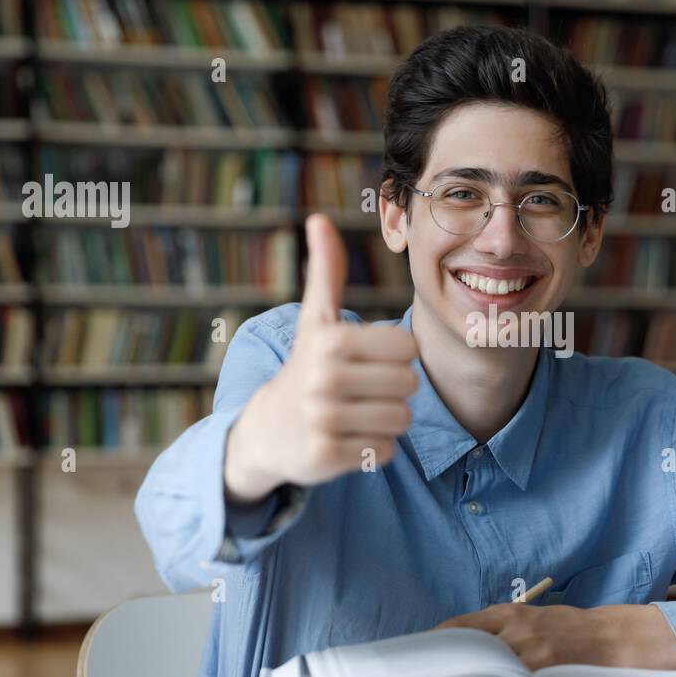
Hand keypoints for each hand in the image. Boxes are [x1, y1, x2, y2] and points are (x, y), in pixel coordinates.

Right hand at [224, 213, 418, 501]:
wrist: (265, 432)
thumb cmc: (304, 367)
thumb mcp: (315, 321)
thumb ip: (326, 272)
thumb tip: (319, 219)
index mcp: (332, 341)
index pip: (408, 350)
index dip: (396, 358)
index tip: (367, 361)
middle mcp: (323, 379)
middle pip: (409, 386)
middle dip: (393, 391)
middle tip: (360, 392)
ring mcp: (322, 420)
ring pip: (401, 421)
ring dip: (385, 420)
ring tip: (354, 414)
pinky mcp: (325, 457)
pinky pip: (385, 452)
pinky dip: (372, 449)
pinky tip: (346, 439)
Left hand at [434, 603, 675, 671]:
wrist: (615, 640)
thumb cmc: (570, 628)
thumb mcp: (532, 616)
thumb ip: (498, 627)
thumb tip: (459, 643)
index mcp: (508, 614)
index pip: (457, 628)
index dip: (433, 645)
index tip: (418, 658)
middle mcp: (515, 632)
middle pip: (465, 653)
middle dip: (447, 670)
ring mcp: (531, 657)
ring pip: (487, 675)